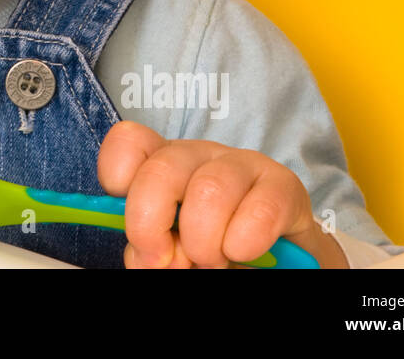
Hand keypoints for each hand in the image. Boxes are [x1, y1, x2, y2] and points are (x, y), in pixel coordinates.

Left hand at [96, 120, 347, 267]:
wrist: (285, 259)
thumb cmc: (217, 248)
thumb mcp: (174, 250)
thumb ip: (150, 250)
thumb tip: (146, 258)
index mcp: (162, 165)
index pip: (128, 142)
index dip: (118, 177)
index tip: (133, 223)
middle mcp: (197, 155)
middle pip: (161, 170)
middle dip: (154, 226)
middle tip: (171, 261)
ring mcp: (241, 164)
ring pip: (209, 190)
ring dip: (204, 242)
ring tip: (213, 262)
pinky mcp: (283, 185)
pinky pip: (260, 209)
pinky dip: (243, 242)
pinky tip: (242, 252)